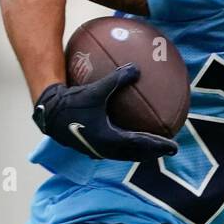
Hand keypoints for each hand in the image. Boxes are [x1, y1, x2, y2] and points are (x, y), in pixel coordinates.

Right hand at [33, 64, 178, 161]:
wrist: (48, 114)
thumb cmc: (71, 102)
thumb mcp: (95, 89)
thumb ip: (117, 79)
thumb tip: (137, 68)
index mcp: (110, 139)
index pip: (141, 145)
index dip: (159, 146)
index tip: (174, 147)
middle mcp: (105, 149)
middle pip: (136, 155)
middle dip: (154, 152)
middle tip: (170, 150)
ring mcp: (97, 150)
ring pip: (125, 155)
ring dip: (140, 152)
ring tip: (153, 148)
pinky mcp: (90, 147)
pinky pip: (115, 150)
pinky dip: (127, 147)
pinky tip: (128, 137)